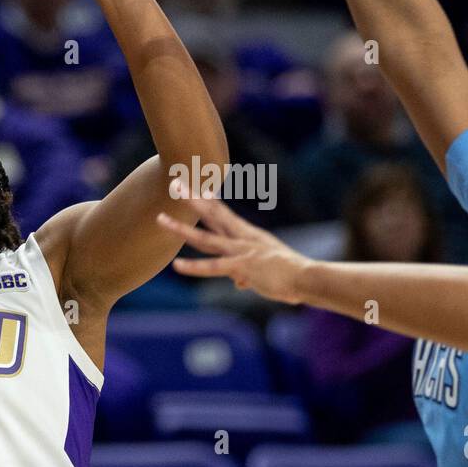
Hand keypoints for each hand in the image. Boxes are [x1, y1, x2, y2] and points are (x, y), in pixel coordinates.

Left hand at [156, 195, 311, 303]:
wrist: (307, 278)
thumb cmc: (290, 276)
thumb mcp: (265, 273)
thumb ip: (247, 276)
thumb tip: (239, 283)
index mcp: (249, 236)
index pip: (224, 215)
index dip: (208, 201)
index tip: (195, 187)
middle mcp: (242, 238)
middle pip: (212, 215)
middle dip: (192, 199)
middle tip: (174, 183)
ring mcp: (241, 251)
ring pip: (205, 238)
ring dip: (181, 229)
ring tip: (160, 219)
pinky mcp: (242, 267)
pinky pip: (213, 267)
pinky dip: (194, 267)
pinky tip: (177, 265)